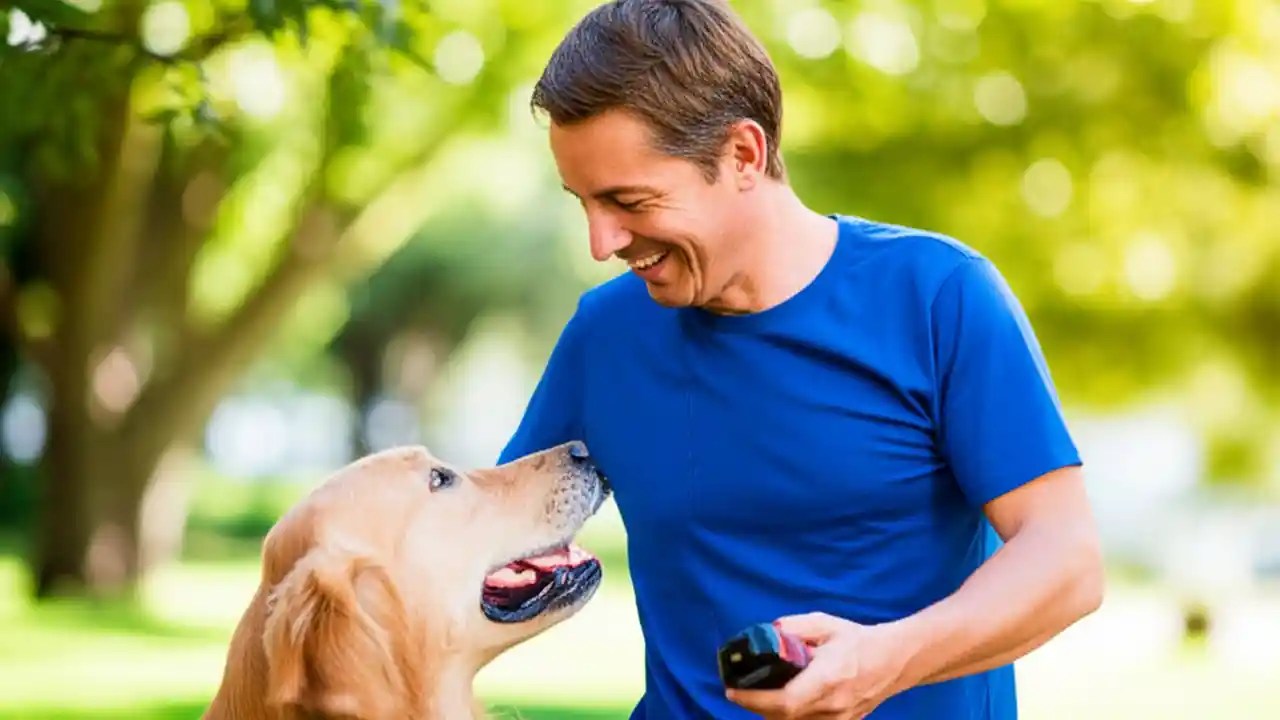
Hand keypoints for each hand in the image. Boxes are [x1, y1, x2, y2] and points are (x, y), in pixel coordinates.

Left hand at [725, 612, 908, 719]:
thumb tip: (765, 633)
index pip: (785, 701)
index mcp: (827, 678)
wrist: (894, 660)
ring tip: (757, 696)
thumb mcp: (824, 624)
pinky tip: (779, 704)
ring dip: (770, 714)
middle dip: (755, 707)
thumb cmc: (857, 640)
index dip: (754, 700)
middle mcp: (832, 706)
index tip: (732, 691)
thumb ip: (792, 628)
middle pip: (783, 718)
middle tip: (739, 690)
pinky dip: (788, 718)